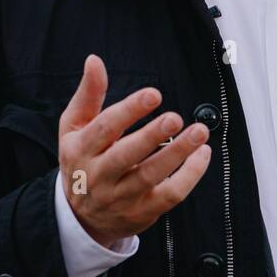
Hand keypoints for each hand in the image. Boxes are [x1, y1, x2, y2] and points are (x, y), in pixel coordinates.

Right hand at [58, 54, 211, 247]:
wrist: (81, 216)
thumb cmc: (82, 161)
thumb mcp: (75, 127)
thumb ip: (88, 94)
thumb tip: (94, 60)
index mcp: (81, 149)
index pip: (104, 128)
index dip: (129, 110)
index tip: (153, 94)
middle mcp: (98, 175)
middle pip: (126, 155)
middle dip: (152, 136)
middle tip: (175, 118)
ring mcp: (121, 196)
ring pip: (151, 176)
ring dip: (178, 153)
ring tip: (199, 131)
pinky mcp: (143, 211)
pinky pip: (170, 195)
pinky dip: (190, 175)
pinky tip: (202, 154)